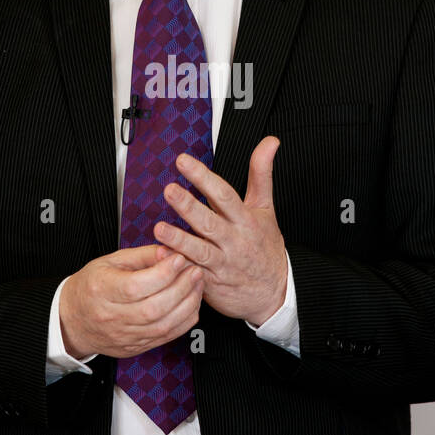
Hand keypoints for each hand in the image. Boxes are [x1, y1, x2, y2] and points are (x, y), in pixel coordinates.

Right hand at [59, 244, 202, 359]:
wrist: (73, 320)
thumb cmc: (92, 287)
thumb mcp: (110, 262)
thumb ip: (142, 256)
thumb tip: (168, 252)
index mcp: (101, 290)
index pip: (136, 286)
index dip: (163, 273)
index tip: (178, 259)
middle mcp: (112, 317)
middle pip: (153, 308)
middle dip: (181, 288)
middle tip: (195, 271)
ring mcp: (124, 335)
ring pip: (163, 326)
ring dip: (187, 304)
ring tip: (197, 285)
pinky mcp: (135, 347)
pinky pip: (166, 337)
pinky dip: (184, 321)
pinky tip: (191, 304)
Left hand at [153, 136, 287, 327]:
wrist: (274, 291)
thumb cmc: (265, 246)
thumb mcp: (266, 207)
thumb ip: (261, 173)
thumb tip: (269, 142)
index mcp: (245, 220)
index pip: (223, 195)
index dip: (203, 178)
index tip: (184, 162)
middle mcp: (233, 241)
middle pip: (209, 222)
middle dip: (188, 206)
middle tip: (169, 190)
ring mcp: (222, 263)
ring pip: (199, 251)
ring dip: (179, 239)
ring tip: (160, 228)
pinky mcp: (211, 283)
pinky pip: (193, 274)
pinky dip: (178, 265)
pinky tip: (162, 255)